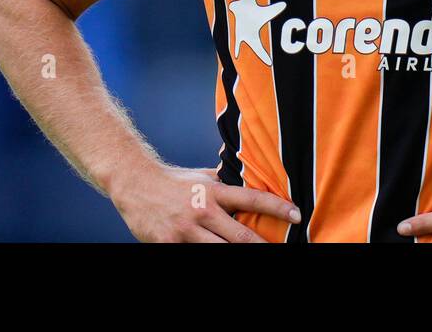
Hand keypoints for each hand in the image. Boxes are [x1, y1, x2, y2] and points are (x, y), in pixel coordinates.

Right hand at [110, 162, 300, 241]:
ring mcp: (186, 230)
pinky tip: (213, 256)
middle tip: (280, 250)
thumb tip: (248, 173)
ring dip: (238, 256)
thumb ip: (225, 181)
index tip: (297, 214)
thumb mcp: (202, 177)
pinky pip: (194, 257)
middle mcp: (203, 211)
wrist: (134, 183)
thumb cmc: (174, 181)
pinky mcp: (169, 245)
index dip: (277, 207)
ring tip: (256, 256)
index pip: (252, 199)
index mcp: (214, 192)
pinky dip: (205, 258)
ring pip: (220, 252)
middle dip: (262, 247)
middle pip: (240, 236)